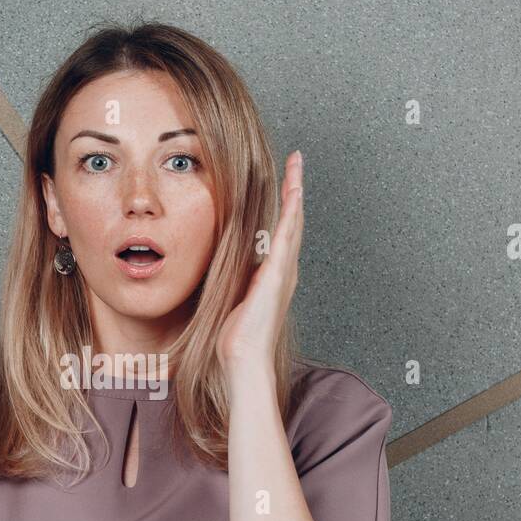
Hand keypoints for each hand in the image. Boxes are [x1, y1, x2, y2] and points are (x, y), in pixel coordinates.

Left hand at [215, 151, 303, 376]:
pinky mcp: (278, 276)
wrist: (242, 360)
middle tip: (296, 161)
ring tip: (297, 165)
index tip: (283, 180)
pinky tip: (293, 192)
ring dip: (295, 191)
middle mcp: (283, 270)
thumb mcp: (231, 299)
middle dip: (294, 188)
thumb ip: (234, 280)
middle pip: (293, 220)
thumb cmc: (234, 339)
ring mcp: (283, 272)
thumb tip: (224, 268)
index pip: (281, 231)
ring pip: (293, 222)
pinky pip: (287, 237)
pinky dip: (291, 213)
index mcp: (273, 275)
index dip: (283, 204)